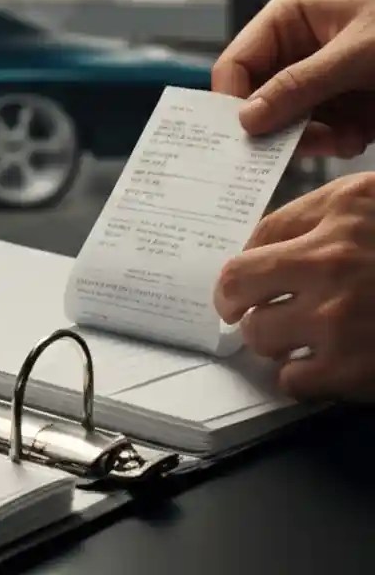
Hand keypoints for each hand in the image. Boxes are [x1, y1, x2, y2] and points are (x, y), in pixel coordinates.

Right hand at [212, 0, 374, 157]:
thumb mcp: (359, 55)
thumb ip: (300, 85)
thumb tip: (246, 119)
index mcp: (290, 17)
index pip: (236, 64)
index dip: (235, 100)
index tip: (248, 134)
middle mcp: (296, 46)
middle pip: (258, 98)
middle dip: (284, 125)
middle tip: (307, 143)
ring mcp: (318, 77)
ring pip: (286, 121)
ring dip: (314, 137)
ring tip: (347, 137)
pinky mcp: (340, 102)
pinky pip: (317, 131)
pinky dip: (336, 140)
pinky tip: (361, 134)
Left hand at [214, 172, 374, 400]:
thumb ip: (330, 215)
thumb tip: (268, 243)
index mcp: (343, 213)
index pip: (257, 235)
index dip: (244, 263)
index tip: (241, 282)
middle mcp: (331, 261)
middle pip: (237, 287)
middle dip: (242, 304)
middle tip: (252, 312)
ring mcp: (340, 317)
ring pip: (261, 336)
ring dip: (273, 341)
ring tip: (297, 340)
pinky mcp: (355, 368)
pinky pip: (294, 381)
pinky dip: (302, 378)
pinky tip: (324, 368)